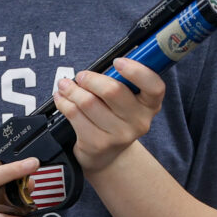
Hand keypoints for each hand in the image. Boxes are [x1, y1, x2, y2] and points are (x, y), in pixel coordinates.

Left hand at [55, 57, 164, 172]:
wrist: (106, 154)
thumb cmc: (115, 116)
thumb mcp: (127, 99)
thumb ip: (123, 81)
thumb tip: (109, 61)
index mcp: (151, 105)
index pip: (154, 86)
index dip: (137, 71)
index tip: (118, 61)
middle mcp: (139, 121)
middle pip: (113, 91)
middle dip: (91, 79)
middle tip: (81, 76)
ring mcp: (120, 135)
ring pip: (88, 102)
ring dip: (72, 89)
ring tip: (65, 85)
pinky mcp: (98, 144)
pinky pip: (75, 116)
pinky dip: (64, 103)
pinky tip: (62, 98)